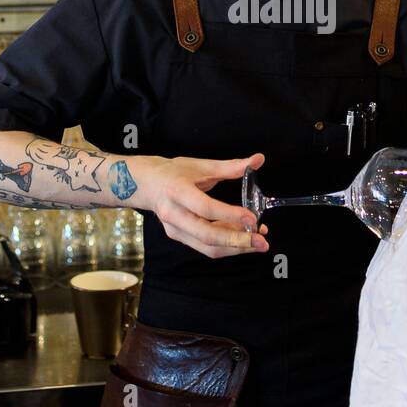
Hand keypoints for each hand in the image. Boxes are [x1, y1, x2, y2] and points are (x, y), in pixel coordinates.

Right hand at [141, 153, 269, 258]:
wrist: (145, 184)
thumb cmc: (173, 172)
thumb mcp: (200, 165)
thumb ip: (230, 166)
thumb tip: (258, 159)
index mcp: (177, 191)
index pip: (205, 207)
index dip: (229, 214)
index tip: (252, 217)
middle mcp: (174, 214)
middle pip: (207, 236)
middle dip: (237, 241)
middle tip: (262, 241)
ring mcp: (175, 229)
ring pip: (207, 247)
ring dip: (235, 247)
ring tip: (258, 241)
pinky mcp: (179, 237)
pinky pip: (205, 246)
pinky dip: (226, 245)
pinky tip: (243, 237)